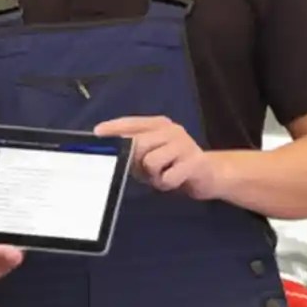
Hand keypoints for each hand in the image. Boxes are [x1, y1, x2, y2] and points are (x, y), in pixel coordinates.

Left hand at [94, 115, 221, 199]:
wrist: (209, 175)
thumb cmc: (173, 165)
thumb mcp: (150, 156)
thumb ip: (133, 151)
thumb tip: (113, 150)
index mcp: (159, 124)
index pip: (131, 122)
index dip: (113, 127)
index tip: (97, 133)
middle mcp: (171, 130)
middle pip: (138, 143)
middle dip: (136, 161)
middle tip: (146, 170)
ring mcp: (184, 144)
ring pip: (151, 162)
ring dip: (153, 176)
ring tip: (164, 175)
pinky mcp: (194, 162)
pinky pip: (167, 178)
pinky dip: (166, 184)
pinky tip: (175, 180)